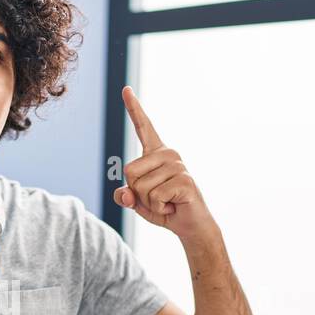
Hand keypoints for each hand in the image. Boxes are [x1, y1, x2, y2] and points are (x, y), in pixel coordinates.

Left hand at [115, 86, 215, 242]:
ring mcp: (178, 165)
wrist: (191, 225)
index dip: (134, 108)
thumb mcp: (137, 202)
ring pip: (140, 187)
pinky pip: (154, 197)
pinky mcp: (184, 180)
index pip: (143, 127)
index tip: (126, 89)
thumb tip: (123, 193)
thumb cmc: (163, 208)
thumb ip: (124, 196)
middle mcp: (168, 153)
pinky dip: (159, 209)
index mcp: (156, 153)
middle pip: (129, 171)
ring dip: (149, 202)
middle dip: (136, 193)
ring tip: (166, 202)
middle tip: (157, 198)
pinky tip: (173, 206)